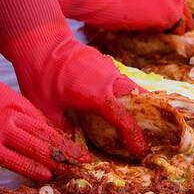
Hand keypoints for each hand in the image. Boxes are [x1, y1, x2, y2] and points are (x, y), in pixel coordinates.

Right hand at [0, 76, 89, 180]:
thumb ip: (12, 106)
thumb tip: (32, 123)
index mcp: (12, 99)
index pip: (43, 120)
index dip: (60, 135)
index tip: (73, 146)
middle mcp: (9, 113)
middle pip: (44, 133)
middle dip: (66, 149)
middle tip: (83, 161)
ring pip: (33, 146)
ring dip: (54, 160)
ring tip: (71, 171)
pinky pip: (12, 159)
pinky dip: (30, 167)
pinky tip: (45, 174)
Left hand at [27, 37, 148, 157]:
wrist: (41, 42)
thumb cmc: (40, 77)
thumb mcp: (47, 110)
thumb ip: (62, 130)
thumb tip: (72, 147)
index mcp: (97, 96)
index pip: (124, 120)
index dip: (135, 137)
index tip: (141, 151)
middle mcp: (109, 80)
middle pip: (139, 99)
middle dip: (149, 117)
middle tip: (153, 134)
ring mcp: (109, 68)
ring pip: (133, 87)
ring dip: (139, 103)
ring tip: (143, 120)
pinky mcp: (105, 62)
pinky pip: (122, 79)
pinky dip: (127, 92)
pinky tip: (121, 102)